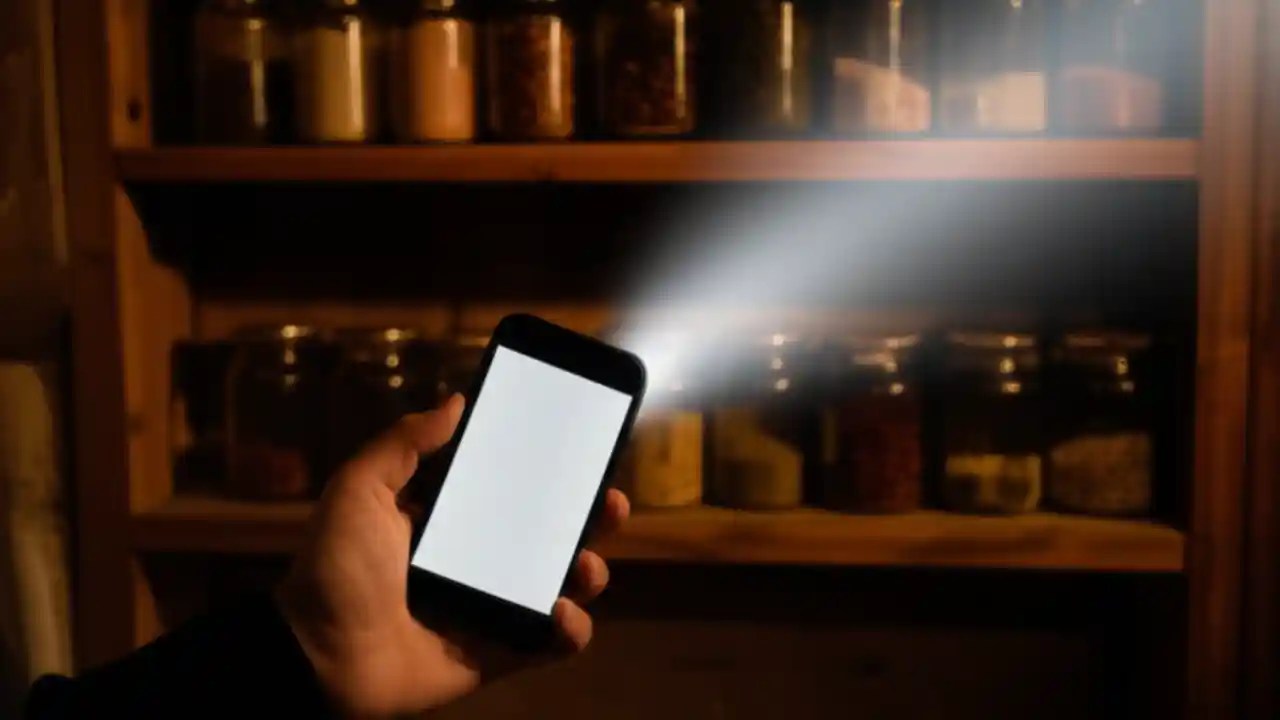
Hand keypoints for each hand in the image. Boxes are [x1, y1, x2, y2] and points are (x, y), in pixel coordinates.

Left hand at [276, 394, 629, 717]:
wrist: (316, 657)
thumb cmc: (334, 569)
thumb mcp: (359, 489)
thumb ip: (403, 443)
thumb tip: (456, 400)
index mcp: (442, 520)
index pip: (506, 488)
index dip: (545, 472)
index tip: (578, 451)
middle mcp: (471, 561)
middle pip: (546, 534)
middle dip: (587, 517)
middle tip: (610, 503)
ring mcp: (486, 609)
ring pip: (557, 586)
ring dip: (587, 572)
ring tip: (586, 565)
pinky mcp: (494, 655)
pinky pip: (546, 643)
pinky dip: (568, 631)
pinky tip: (560, 614)